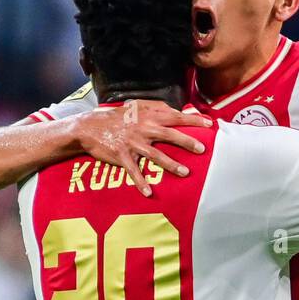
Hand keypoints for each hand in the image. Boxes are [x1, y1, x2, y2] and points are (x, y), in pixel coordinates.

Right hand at [76, 102, 211, 196]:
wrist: (89, 127)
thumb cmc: (116, 118)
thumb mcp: (135, 106)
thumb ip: (156, 107)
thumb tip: (176, 109)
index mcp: (147, 116)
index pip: (174, 116)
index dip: (192, 120)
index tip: (209, 125)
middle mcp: (142, 128)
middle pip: (169, 134)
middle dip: (186, 142)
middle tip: (202, 150)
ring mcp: (132, 143)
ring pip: (155, 154)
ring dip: (171, 165)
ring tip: (185, 173)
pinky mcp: (121, 156)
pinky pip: (133, 171)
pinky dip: (140, 182)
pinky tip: (149, 193)